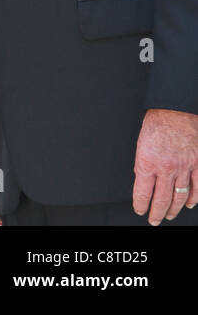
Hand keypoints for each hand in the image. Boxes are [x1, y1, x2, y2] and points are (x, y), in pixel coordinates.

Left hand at [132, 108, 197, 224]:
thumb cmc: (155, 125)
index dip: (141, 205)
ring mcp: (184, 167)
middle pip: (162, 199)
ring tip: (169, 215)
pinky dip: (193, 198)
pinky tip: (188, 204)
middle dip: (157, 213)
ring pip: (179, 196)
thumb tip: (143, 180)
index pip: (142, 192)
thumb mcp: (140, 145)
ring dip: (174, 209)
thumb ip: (143, 164)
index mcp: (147, 162)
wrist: (174, 111)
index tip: (140, 211)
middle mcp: (166, 168)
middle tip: (154, 220)